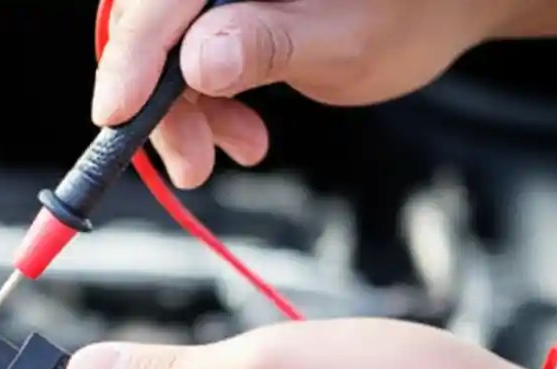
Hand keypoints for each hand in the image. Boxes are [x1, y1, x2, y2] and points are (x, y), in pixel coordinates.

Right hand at [96, 0, 524, 187]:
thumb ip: (267, 45)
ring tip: (234, 151)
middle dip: (157, 101)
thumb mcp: (342, 39)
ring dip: (183, 117)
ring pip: (159, 54)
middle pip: (148, 28)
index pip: (158, 0)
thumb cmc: (410, 14)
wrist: (438, 11)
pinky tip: (240, 135)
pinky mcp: (217, 15)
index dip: (131, 56)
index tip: (118, 114)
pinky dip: (201, 110)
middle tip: (190, 163)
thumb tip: (196, 59)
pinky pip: (182, 63)